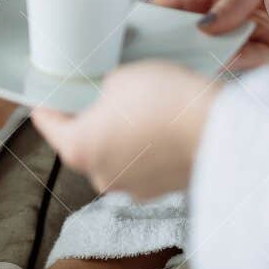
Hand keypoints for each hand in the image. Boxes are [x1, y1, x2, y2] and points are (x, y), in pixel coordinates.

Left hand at [32, 62, 217, 199]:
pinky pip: (141, 164)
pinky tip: (160, 126)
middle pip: (81, 141)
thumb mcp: (120, 78)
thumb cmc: (166, 102)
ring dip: (120, 134)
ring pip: (113, 154)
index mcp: (78, 149)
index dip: (48, 101)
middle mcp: (99, 176)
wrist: (220, 130)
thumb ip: (99, 90)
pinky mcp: (159, 191)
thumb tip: (104, 97)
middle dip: (89, 117)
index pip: (47, 123)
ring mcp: (130, 189)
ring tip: (140, 107)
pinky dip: (145, 147)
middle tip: (102, 91)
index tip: (52, 91)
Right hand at [153, 0, 268, 69]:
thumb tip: (203, 28)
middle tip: (151, 50)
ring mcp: (259, 40)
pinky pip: (250, 63)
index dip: (166, 11)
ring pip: (221, 52)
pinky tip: (215, 62)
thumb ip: (233, 0)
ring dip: (202, 57)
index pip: (191, 4)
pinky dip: (232, 64)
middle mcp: (242, 19)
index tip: (141, 21)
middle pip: (201, 34)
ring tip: (176, 61)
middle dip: (178, 41)